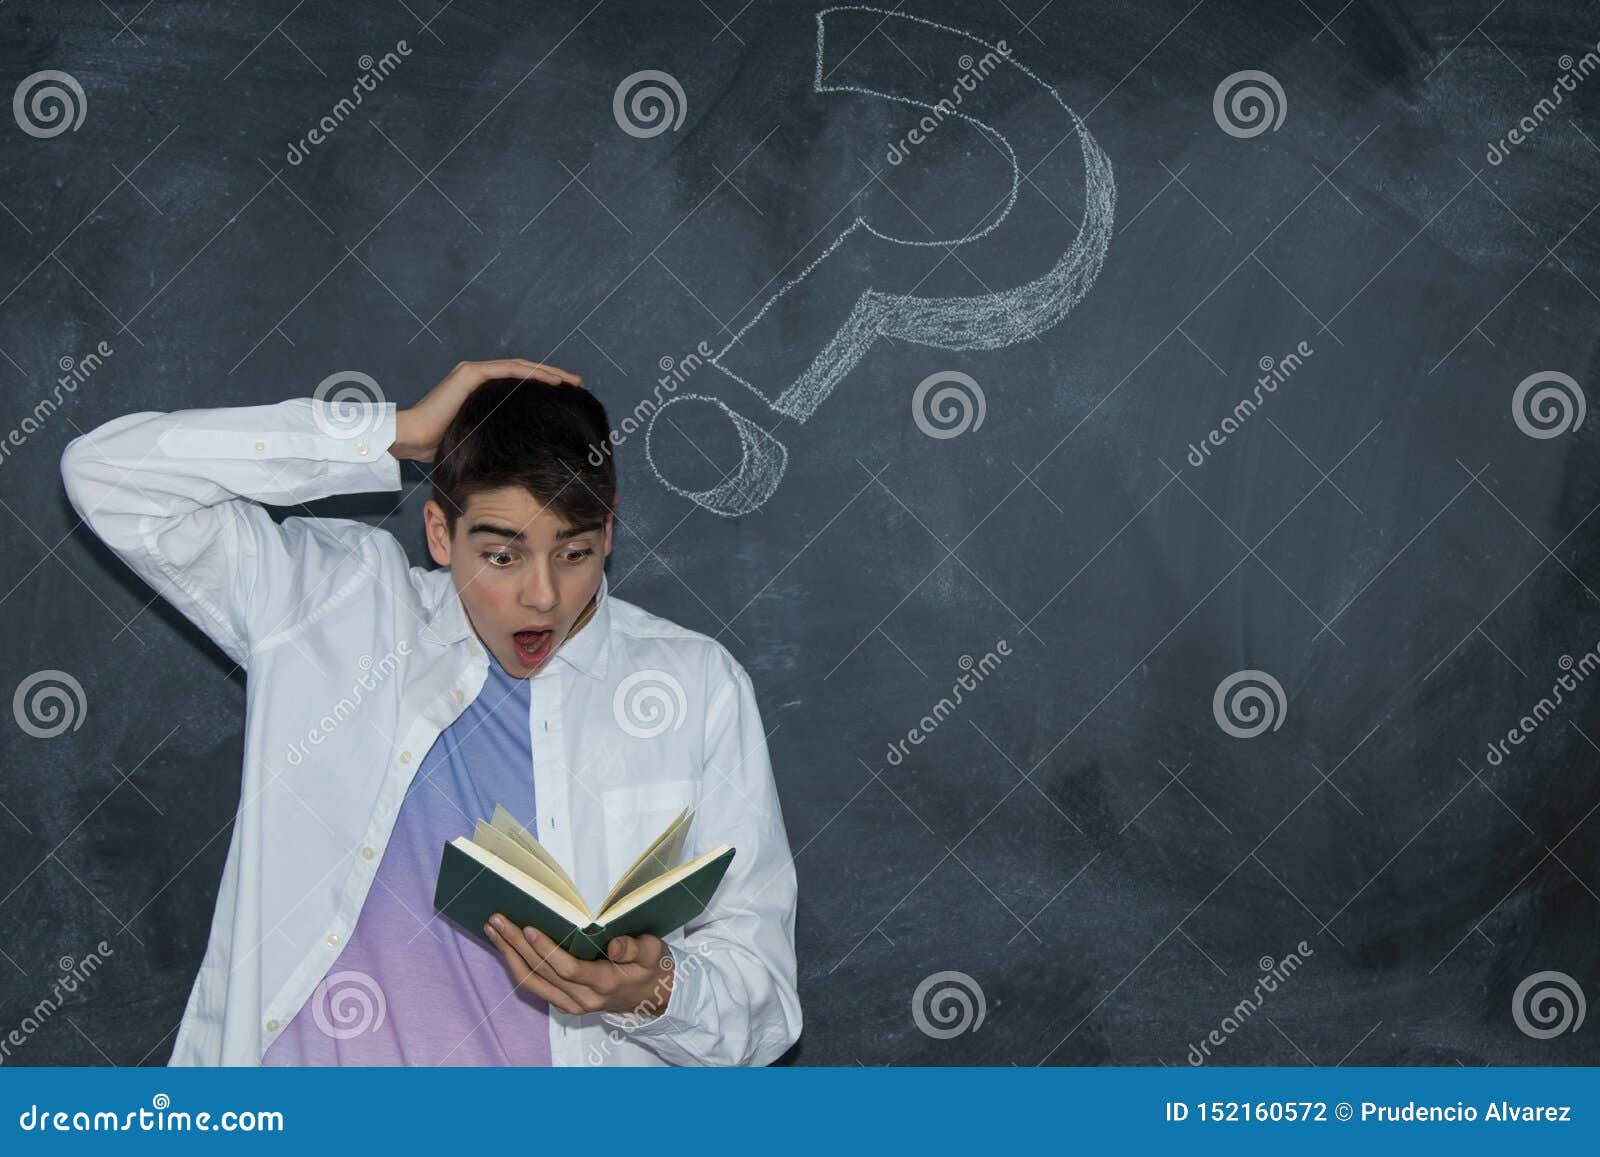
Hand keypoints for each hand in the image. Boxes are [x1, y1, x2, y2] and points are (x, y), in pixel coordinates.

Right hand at [391, 359, 583, 462]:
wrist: (412, 439)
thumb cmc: (440, 445)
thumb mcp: (478, 437)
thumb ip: (497, 433)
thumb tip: (524, 450)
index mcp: (479, 389)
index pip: (518, 383)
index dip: (543, 387)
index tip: (567, 397)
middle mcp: (477, 375)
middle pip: (524, 372)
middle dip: (553, 377)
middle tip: (579, 386)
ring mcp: (474, 372)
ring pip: (520, 368)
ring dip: (549, 373)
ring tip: (572, 382)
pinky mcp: (471, 374)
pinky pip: (509, 370)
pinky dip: (533, 374)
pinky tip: (553, 381)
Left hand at [484, 913, 674, 1018]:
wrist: (654, 997)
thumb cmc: (652, 967)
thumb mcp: (653, 952)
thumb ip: (634, 948)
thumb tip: (614, 945)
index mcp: (605, 984)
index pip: (568, 969)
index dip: (546, 950)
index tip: (529, 927)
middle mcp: (584, 999)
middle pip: (542, 973)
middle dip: (516, 945)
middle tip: (497, 920)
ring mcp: (572, 1004)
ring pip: (532, 982)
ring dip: (509, 955)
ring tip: (493, 930)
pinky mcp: (564, 1004)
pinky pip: (534, 986)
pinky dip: (517, 965)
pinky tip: (506, 946)